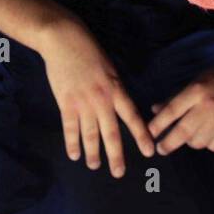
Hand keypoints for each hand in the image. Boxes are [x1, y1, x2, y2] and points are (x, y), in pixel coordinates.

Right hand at [35, 18, 154, 177]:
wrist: (64, 41)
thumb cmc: (88, 51)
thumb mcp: (109, 68)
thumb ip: (114, 88)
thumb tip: (119, 107)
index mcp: (116, 90)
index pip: (132, 118)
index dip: (141, 136)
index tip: (149, 152)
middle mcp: (102, 100)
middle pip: (111, 133)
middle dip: (116, 155)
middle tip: (119, 173)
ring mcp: (83, 103)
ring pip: (90, 135)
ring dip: (93, 153)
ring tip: (95, 166)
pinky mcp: (66, 103)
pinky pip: (70, 128)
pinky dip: (72, 143)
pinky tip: (74, 154)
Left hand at [148, 54, 213, 154]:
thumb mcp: (198, 80)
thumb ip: (177, 97)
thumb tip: (155, 110)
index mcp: (197, 90)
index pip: (172, 111)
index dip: (158, 124)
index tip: (150, 133)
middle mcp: (209, 106)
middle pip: (182, 132)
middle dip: (168, 144)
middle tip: (161, 149)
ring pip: (198, 142)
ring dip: (191, 141)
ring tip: (193, 132)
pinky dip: (209, 143)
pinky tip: (210, 133)